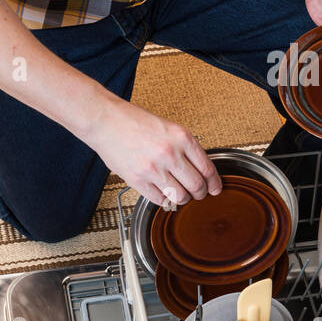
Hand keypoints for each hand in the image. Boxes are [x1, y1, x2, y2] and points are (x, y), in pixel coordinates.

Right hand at [86, 93, 221, 205]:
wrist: (105, 121)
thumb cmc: (133, 121)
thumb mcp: (168, 127)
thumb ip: (184, 147)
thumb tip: (198, 168)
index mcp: (182, 138)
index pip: (207, 168)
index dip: (215, 183)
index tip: (216, 189)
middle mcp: (170, 154)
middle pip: (197, 186)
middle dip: (200, 193)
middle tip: (198, 194)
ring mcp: (154, 169)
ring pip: (180, 196)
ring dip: (183, 198)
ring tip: (180, 194)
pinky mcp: (138, 180)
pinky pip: (159, 199)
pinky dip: (164, 199)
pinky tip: (162, 193)